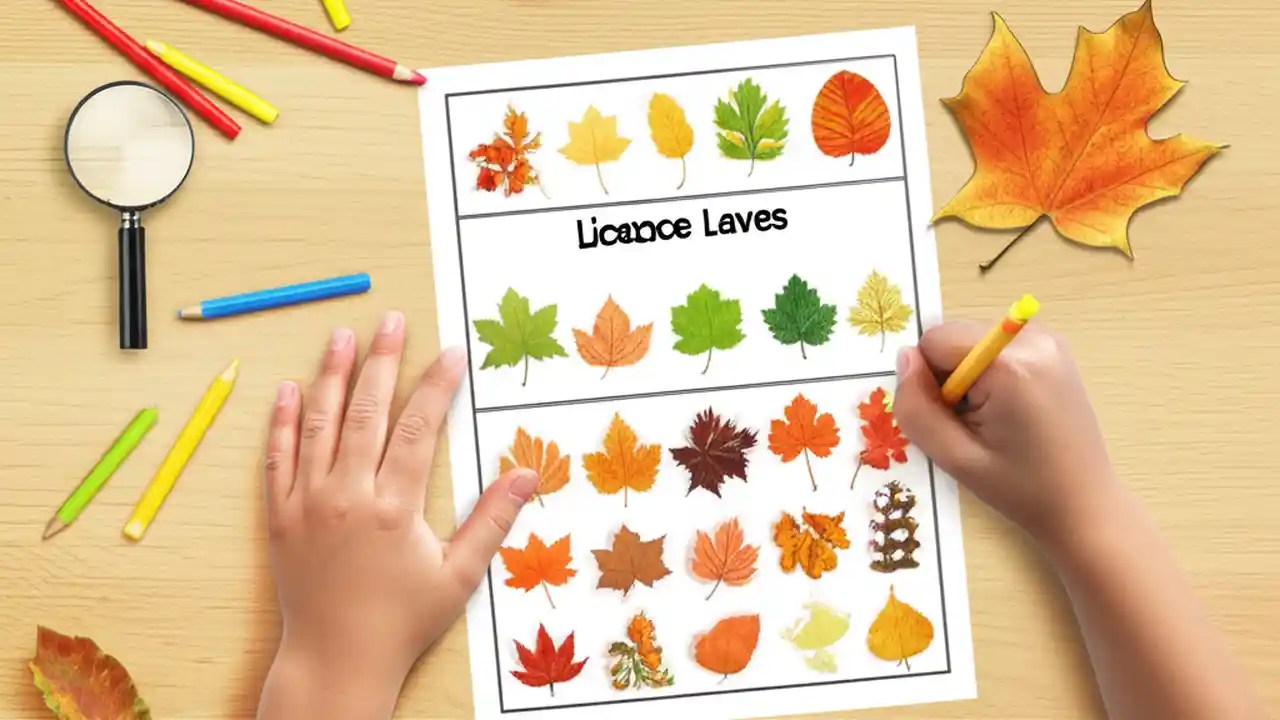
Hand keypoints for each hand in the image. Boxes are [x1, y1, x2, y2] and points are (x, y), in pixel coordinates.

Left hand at [257, 312, 538, 719]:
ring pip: (318, 424)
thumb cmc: (402, 621)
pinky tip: (288, 390)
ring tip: (341, 337)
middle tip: (392, 321)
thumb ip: (492, 521)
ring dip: (330, 376)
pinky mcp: (280, 518)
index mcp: (395, 507)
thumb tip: (527, 475)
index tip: (450, 353)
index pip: (419, 428)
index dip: (437, 385)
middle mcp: (348, 495)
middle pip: (366, 412)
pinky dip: (282, 422)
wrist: (336, 660)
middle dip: (383, 361)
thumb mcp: (459, 575)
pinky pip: (277, 459)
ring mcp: (308, 503)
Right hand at [893, 322, 1116, 547]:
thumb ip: (917, 406)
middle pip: (954, 336)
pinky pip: (995, 345)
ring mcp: (1048, 339)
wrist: (1084, 503)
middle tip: (975, 422)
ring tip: (993, 418)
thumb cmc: (1021, 489)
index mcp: (1011, 365)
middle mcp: (1033, 338)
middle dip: (950, 376)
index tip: (955, 417)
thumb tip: (904, 358)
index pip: (934, 340)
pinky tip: (1008, 408)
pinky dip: (989, 371)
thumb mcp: (954, 457)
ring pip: (972, 340)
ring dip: (968, 375)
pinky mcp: (1052, 347)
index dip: (930, 380)